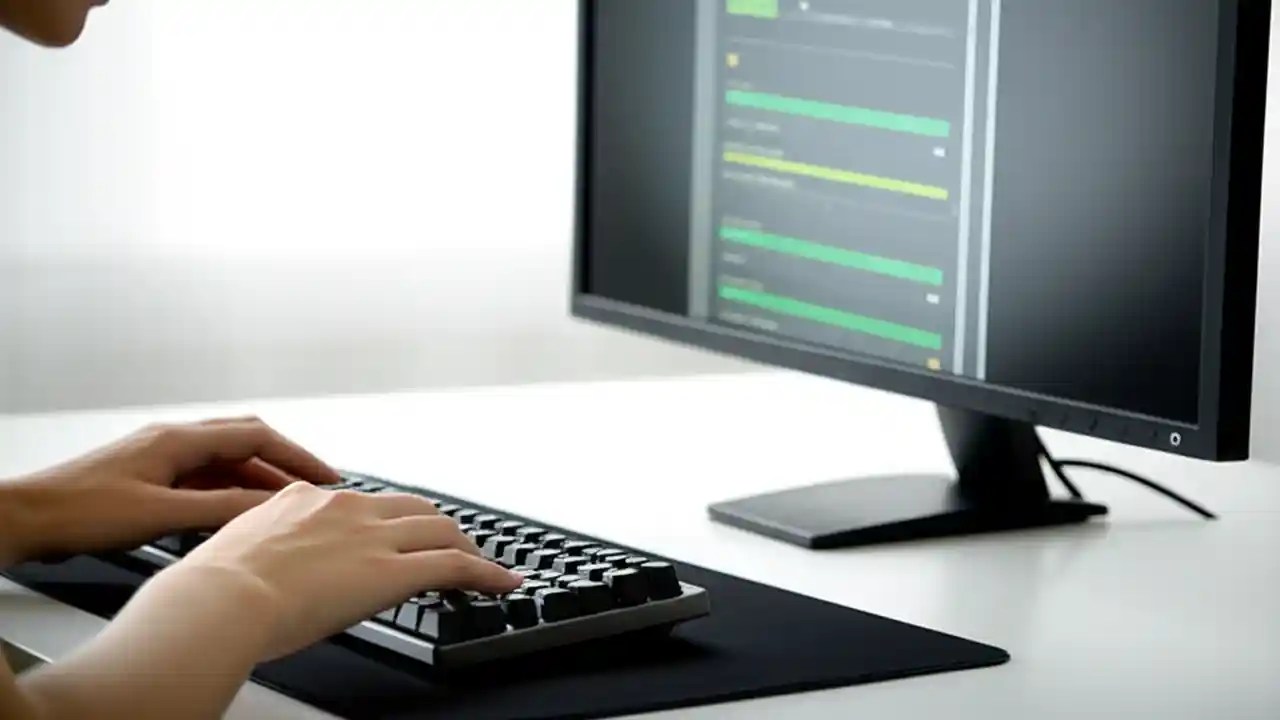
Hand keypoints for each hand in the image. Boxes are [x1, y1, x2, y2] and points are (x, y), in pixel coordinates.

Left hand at [0, 417, 341, 565]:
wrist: (24, 520)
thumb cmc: (77, 512)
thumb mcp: (159, 514)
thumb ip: (218, 508)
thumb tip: (267, 506)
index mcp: (177, 439)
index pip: (256, 435)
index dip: (297, 455)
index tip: (326, 475)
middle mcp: (171, 441)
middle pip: (245, 442)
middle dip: (284, 463)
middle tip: (315, 486)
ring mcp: (158, 458)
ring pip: (223, 462)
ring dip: (257, 480)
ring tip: (286, 506)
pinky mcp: (147, 479)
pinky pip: (202, 479)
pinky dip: (228, 493)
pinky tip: (238, 515)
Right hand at [169, 482, 523, 659]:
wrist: (221, 599)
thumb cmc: (215, 586)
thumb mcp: (237, 547)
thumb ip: (263, 544)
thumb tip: (262, 563)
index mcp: (305, 499)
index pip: (363, 502)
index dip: (387, 520)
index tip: (393, 534)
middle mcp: (346, 508)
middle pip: (414, 507)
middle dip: (437, 527)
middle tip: (450, 546)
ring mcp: (373, 536)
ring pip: (441, 530)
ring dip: (466, 549)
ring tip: (480, 566)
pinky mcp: (393, 570)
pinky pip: (456, 565)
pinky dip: (486, 573)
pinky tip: (501, 583)